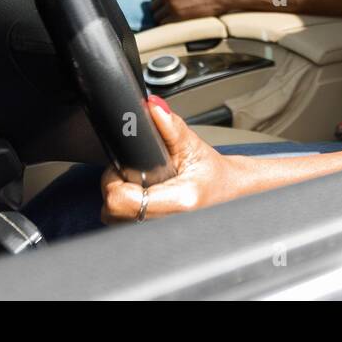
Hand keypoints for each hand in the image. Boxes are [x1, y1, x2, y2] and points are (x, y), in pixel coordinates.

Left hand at [100, 96, 249, 222]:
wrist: (229, 191)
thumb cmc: (214, 173)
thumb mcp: (194, 145)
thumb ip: (171, 126)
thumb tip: (153, 106)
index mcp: (178, 201)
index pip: (119, 200)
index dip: (114, 181)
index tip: (125, 170)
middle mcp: (167, 221)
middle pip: (111, 211)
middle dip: (116, 189)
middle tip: (134, 175)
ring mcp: (159, 232)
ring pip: (114, 220)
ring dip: (120, 202)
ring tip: (139, 187)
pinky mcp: (153, 235)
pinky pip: (123, 225)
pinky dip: (126, 211)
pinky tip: (141, 199)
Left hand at [150, 0, 244, 22]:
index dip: (158, 0)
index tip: (163, 4)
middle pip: (153, 6)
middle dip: (160, 10)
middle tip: (169, 14)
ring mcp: (172, 5)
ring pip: (157, 17)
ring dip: (164, 19)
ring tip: (174, 20)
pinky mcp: (178, 16)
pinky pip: (164, 24)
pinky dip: (169, 25)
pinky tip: (177, 23)